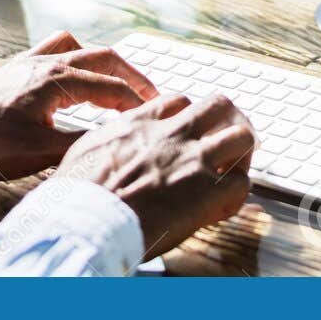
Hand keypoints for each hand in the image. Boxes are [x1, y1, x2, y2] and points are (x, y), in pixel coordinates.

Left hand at [0, 31, 158, 180]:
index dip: (138, 103)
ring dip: (107, 62)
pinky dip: (76, 55)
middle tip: (152, 94)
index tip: (156, 115)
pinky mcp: (18, 66)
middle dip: (133, 76)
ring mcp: (32, 61)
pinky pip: (56, 47)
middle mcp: (48, 63)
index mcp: (58, 82)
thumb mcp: (39, 152)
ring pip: (82, 47)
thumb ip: (81, 143)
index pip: (112, 89)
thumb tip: (115, 139)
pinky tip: (76, 71)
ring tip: (121, 80)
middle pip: (105, 59)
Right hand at [55, 93, 254, 257]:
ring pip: (242, 137)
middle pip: (219, 105)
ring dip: (241, 154)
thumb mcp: (85, 150)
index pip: (178, 101)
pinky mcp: (206, 193)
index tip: (187, 132)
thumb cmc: (78, 193)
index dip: (188, 115)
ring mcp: (193, 160)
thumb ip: (107, 141)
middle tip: (224, 140)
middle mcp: (172, 134)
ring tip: (233, 170)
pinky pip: (242, 185)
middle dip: (227, 121)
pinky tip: (222, 208)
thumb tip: (109, 146)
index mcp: (140, 123)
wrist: (88, 219)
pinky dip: (236, 197)